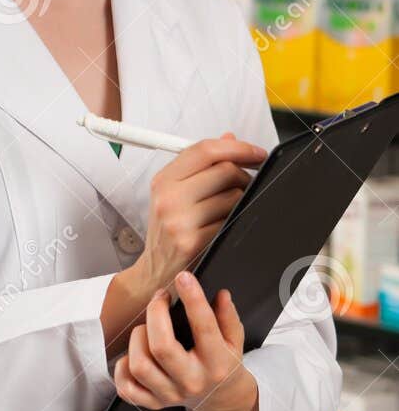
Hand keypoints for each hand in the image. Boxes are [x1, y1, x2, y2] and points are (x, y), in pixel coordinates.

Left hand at [113, 270, 259, 410]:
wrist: (221, 399)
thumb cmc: (224, 364)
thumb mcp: (234, 340)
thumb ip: (228, 317)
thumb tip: (221, 295)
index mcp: (216, 364)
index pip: (204, 328)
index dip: (193, 299)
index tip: (183, 278)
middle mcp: (192, 381)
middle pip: (162, 347)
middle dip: (155, 314)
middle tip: (159, 298)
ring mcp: (170, 394)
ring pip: (139, 365)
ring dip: (138, 338)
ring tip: (146, 328)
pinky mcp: (154, 402)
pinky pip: (127, 387)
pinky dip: (122, 367)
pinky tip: (133, 354)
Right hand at [133, 132, 267, 296]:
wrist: (155, 271)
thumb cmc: (168, 231)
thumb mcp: (175, 194)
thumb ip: (201, 166)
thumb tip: (229, 139)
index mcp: (163, 180)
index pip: (205, 150)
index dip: (238, 148)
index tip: (256, 153)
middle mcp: (168, 198)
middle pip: (224, 170)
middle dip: (244, 176)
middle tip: (245, 184)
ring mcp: (179, 220)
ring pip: (233, 196)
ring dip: (242, 201)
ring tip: (232, 209)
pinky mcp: (192, 241)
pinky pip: (231, 221)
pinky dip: (235, 221)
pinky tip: (226, 226)